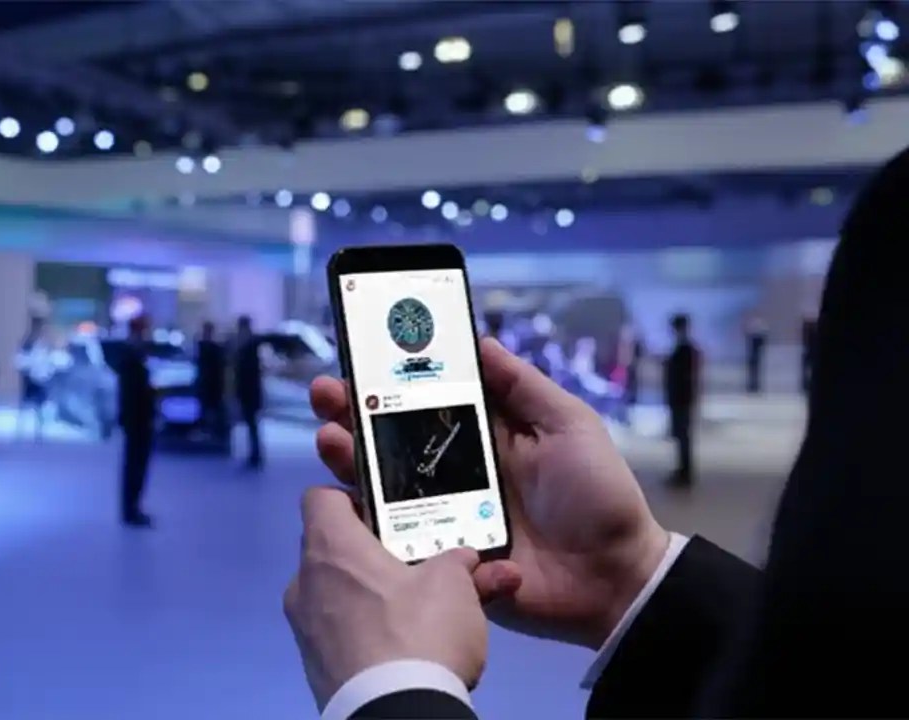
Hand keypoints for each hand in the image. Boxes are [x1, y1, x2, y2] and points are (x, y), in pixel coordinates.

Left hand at [284, 487, 518, 709]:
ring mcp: (304, 629)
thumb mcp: (453, 586)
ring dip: (372, 595)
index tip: (385, 513)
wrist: (395, 716)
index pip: (320, 497)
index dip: (351, 497)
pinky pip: (339, 634)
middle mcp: (305, 583)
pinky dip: (367, 633)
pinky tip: (406, 648)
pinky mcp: (315, 668)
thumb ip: (458, 563)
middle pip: (330, 548)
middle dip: (371, 552)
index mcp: (330, 548)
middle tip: (413, 563)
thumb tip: (465, 559)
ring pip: (336, 594)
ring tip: (419, 611)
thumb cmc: (419, 633)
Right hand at [311, 338, 669, 649]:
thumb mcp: (569, 426)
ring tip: (329, 438)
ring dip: (348, 459)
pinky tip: (343, 498)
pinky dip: (364, 520)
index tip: (359, 359)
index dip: (390, 381)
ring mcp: (442, 516)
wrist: (613, 580)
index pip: (424, 402)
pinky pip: (391, 538)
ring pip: (380, 485)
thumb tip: (480, 342)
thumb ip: (524, 386)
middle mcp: (454, 473)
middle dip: (352, 414)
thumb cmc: (598, 496)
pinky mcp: (438, 558)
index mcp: (483, 438)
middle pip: (389, 440)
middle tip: (326, 393)